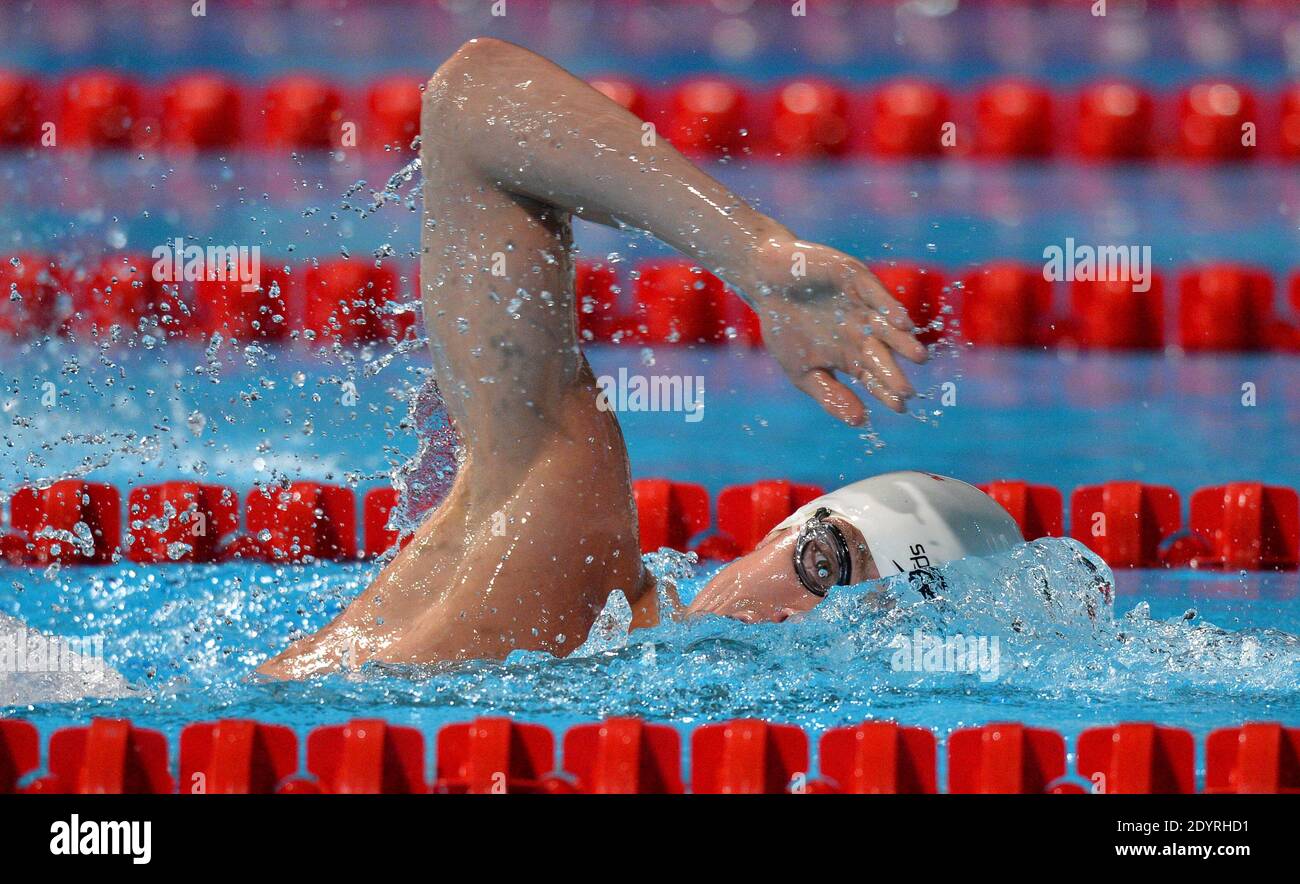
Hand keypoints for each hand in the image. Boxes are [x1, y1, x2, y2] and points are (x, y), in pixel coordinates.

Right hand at [741, 237, 926, 425]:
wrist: (765, 283)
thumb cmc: (783, 327)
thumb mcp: (802, 371)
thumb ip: (830, 395)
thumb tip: (859, 422)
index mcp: (850, 355)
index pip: (874, 378)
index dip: (886, 392)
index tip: (899, 407)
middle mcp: (862, 332)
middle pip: (883, 355)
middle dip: (894, 373)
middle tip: (907, 392)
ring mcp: (861, 306)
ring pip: (887, 326)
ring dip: (903, 342)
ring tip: (919, 357)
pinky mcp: (856, 280)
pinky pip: (876, 294)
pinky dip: (889, 307)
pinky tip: (901, 323)